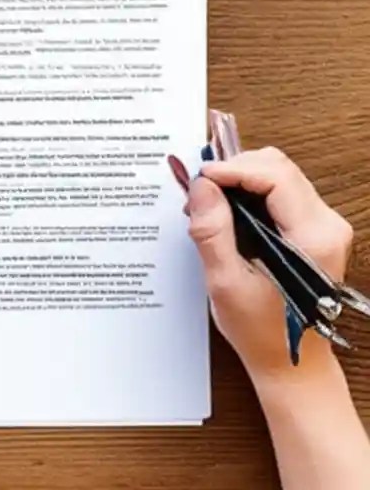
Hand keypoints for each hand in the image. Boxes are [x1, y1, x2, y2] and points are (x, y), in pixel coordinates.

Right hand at [179, 146, 353, 383]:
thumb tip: (201, 187)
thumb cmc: (262, 330)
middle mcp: (328, 226)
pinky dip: (250, 193)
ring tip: (209, 205)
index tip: (200, 178)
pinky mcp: (314, 229)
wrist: (291, 359)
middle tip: (200, 191)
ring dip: (240, 180)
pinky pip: (281, 193)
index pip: (276, 176)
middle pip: (279, 168)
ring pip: (279, 176)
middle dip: (234, 170)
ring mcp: (324, 226)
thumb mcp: (226, 282)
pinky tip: (226, 213)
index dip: (233, 168)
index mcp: (313, 238)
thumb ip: (213, 231)